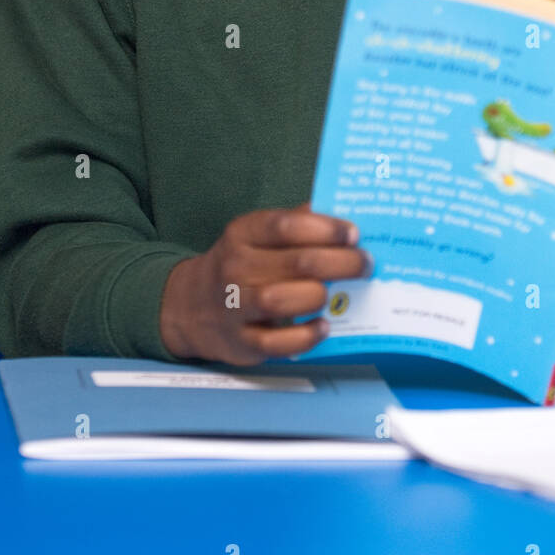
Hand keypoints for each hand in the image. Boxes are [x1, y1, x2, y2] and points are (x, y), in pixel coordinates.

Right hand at [159, 203, 369, 364]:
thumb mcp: (256, 235)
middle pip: (295, 263)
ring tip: (340, 293)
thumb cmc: (240, 264)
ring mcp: (234, 306)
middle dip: (340, 263)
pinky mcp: (240, 342)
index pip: (286, 225)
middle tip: (365, 264)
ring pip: (281, 300)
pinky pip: (275, 343)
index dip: (325, 228)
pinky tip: (323, 326)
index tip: (354, 233)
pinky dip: (304, 336)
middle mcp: (236, 267)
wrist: (189, 305)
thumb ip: (295, 222)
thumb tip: (341, 211)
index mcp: (243, 233)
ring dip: (319, 296)